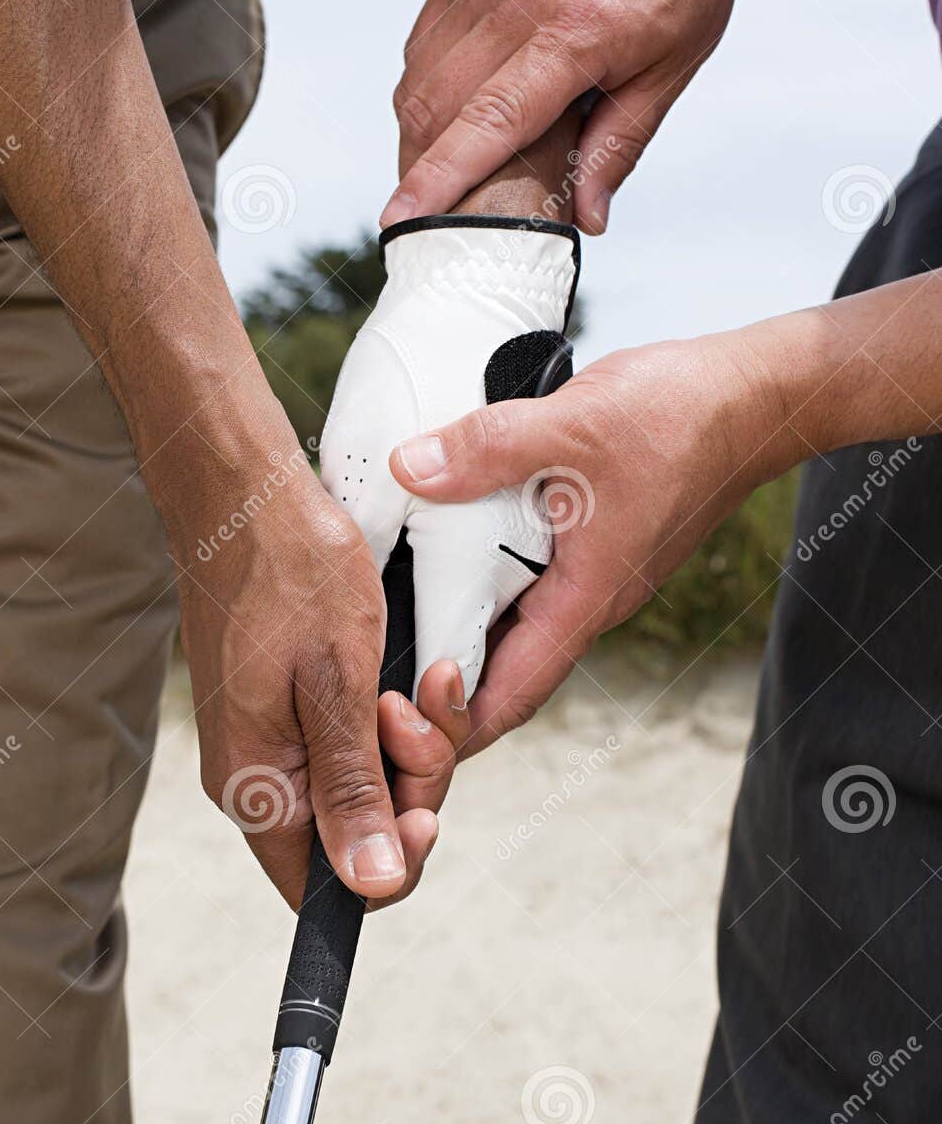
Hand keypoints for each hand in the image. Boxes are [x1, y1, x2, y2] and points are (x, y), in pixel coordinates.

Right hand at [174, 450, 470, 908]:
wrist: (247, 488)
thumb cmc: (288, 570)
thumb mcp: (337, 683)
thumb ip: (353, 790)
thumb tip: (371, 886)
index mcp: (256, 784)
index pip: (324, 887)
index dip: (389, 864)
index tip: (428, 810)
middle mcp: (260, 774)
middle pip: (357, 833)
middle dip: (413, 783)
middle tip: (419, 711)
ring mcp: (275, 738)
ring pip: (367, 782)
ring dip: (411, 741)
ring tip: (420, 677)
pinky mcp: (292, 705)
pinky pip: (357, 739)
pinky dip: (392, 712)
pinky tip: (409, 669)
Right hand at [384, 0, 778, 232]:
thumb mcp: (672, 65)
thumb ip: (621, 144)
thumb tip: (589, 217)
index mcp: (575, 34)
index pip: (489, 122)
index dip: (440, 178)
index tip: (404, 219)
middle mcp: (518, 1)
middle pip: (436, 106)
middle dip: (419, 170)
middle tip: (427, 215)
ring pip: (420, 76)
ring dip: (417, 134)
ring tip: (435, 171)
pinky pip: (425, 40)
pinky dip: (425, 88)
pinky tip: (447, 112)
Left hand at [389, 329, 790, 750]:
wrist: (750, 398)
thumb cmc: (681, 417)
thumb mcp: (573, 424)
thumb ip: (487, 446)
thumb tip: (408, 467)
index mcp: (584, 600)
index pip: (509, 698)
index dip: (450, 726)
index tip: (394, 713)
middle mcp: (585, 605)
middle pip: (502, 683)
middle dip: (439, 703)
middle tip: (373, 689)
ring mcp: (588, 582)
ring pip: (511, 640)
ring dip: (455, 649)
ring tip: (388, 639)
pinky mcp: (588, 553)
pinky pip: (524, 594)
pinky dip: (479, 596)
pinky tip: (436, 567)